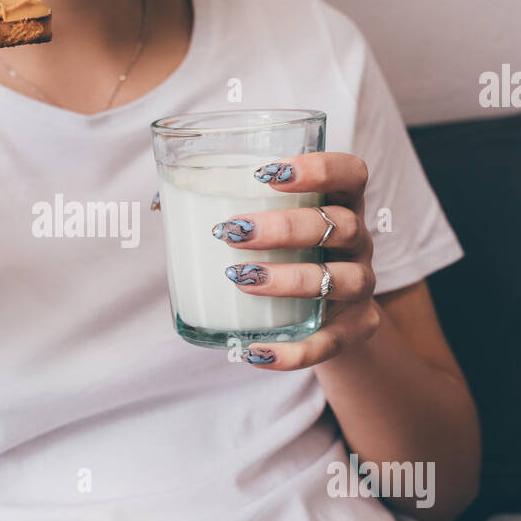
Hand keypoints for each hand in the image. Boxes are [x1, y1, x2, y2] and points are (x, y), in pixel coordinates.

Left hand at [211, 152, 380, 369]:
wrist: (330, 317)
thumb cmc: (288, 255)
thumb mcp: (270, 227)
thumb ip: (225, 209)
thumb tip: (160, 204)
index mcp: (339, 204)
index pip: (350, 173)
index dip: (319, 168)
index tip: (268, 174)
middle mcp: (359, 243)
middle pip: (342, 225)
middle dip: (285, 228)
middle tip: (234, 232)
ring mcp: (360, 287)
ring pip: (342, 280)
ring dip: (290, 278)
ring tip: (241, 278)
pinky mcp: (355, 330)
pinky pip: (329, 344)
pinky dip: (292, 352)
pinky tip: (254, 352)